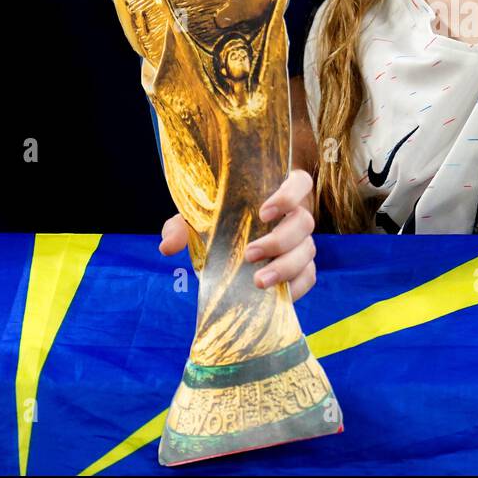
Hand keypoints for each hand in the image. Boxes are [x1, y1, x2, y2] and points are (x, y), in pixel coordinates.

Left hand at [159, 170, 318, 299]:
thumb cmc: (216, 224)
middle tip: (249, 254)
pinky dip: (296, 286)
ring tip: (258, 281)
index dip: (289, 195)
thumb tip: (168, 246)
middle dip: (279, 240)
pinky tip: (275, 294)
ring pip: (308, 250)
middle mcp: (295, 215)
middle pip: (305, 222)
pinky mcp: (302, 268)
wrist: (226, 250)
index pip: (299, 183)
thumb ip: (182, 226)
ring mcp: (303, 242)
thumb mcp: (197, 220)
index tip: (263, 213)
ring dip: (286, 267)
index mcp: (278, 193)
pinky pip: (309, 277)